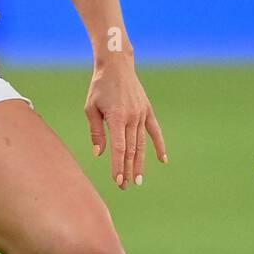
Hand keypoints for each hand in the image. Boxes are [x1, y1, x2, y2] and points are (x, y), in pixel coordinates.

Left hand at [85, 55, 167, 188]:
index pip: (119, 148)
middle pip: (131, 150)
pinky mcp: (147, 110)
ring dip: (140, 163)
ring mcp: (142, 114)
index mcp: (117, 117)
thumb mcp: (91, 108)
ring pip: (142, 144)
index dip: (119, 166)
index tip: (118, 181)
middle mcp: (132, 117)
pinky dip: (160, 145)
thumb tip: (99, 153)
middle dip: (128, 170)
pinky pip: (155, 131)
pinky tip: (163, 160)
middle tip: (125, 187)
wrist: (116, 66)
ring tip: (138, 180)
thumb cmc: (99, 87)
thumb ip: (96, 131)